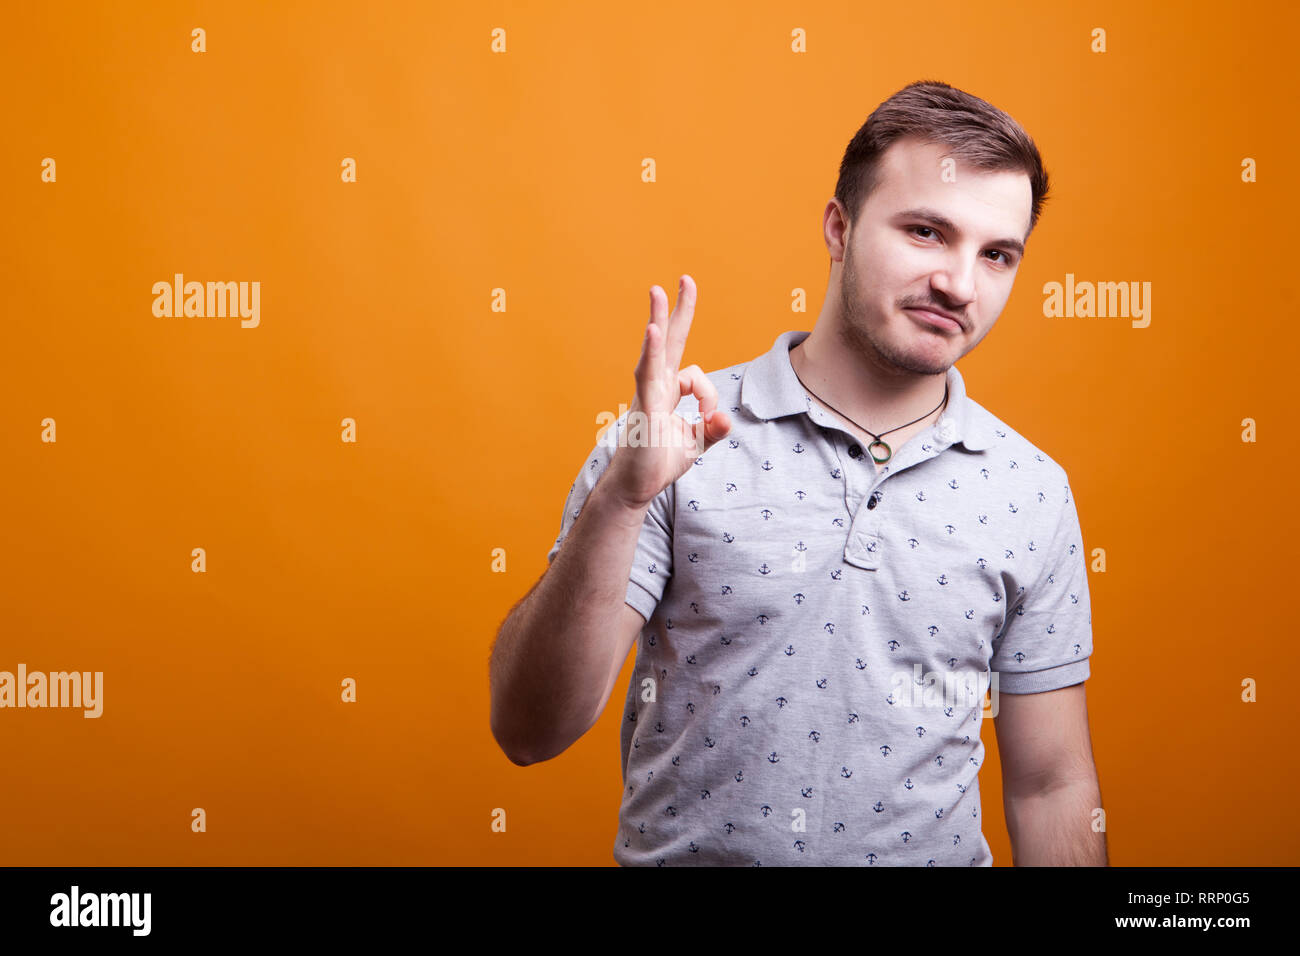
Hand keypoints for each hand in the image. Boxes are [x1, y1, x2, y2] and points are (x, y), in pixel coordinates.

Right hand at [605, 275, 731, 508]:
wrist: (635, 487)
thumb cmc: (658, 463)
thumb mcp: (695, 444)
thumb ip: (712, 429)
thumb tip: (725, 418)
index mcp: (667, 392)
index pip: (696, 376)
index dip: (709, 394)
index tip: (709, 419)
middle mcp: (655, 387)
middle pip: (669, 341)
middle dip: (678, 311)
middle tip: (684, 279)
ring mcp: (647, 395)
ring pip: (655, 351)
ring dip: (657, 320)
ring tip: (658, 290)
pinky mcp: (644, 408)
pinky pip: (648, 375)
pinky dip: (651, 354)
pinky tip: (652, 331)